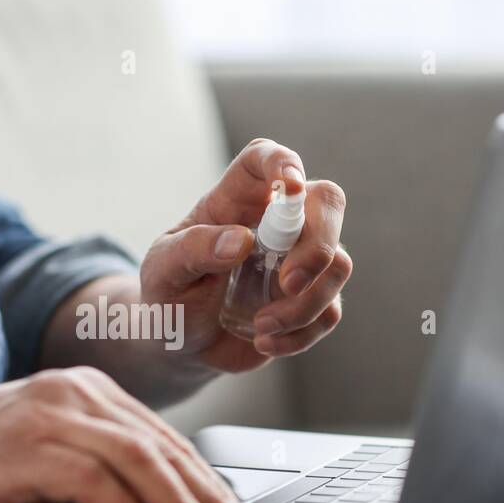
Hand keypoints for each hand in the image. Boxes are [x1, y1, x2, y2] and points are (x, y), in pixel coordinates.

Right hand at [0, 367, 257, 502]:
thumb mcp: (48, 466)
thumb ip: (102, 479)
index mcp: (87, 391)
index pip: (166, 440)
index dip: (208, 484)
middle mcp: (77, 391)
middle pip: (165, 447)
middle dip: (211, 500)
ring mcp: (53, 413)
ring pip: (141, 459)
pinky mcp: (29, 443)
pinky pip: (97, 479)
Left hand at [140, 138, 351, 372]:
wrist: (180, 344)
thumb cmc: (170, 295)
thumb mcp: (164, 271)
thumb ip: (194, 250)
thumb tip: (240, 241)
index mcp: (235, 201)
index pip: (266, 158)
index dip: (283, 162)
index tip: (289, 188)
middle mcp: (276, 223)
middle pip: (327, 202)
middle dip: (319, 245)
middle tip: (287, 284)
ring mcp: (299, 261)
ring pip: (338, 264)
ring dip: (304, 304)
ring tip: (260, 325)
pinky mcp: (310, 300)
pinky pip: (330, 311)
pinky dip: (299, 333)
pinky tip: (263, 341)